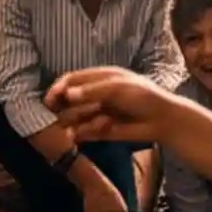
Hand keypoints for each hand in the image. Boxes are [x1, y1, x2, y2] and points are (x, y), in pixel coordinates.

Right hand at [45, 67, 175, 142]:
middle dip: (66, 107)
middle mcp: (93, 95)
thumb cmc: (143, 97)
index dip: (59, 88)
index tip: (50, 99)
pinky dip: (89, 131)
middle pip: (67, 100)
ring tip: (100, 119)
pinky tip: (105, 126)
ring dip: (80, 119)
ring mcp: (95, 113)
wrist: (161, 120)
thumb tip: (67, 95)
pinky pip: (83, 132)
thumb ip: (92, 90)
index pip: (71, 80)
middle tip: (69, 114)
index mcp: (99, 78)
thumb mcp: (117, 88)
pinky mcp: (99, 131)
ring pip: (73, 117)